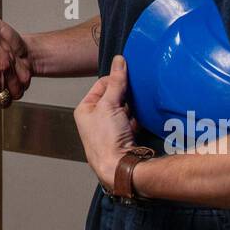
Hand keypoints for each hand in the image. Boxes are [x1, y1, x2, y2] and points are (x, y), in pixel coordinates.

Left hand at [73, 55, 138, 186]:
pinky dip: (139, 116)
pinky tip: (144, 114)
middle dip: (126, 92)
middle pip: (114, 95)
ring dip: (133, 104)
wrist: (119, 168)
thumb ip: (116, 82)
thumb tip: (119, 61)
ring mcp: (110, 128)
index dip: (115, 78)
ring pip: (125, 108)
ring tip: (141, 100)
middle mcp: (95, 119)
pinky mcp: (124, 136)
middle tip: (136, 87)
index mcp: (85, 109)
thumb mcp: (109, 105)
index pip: (101, 84)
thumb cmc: (106, 141)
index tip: (128, 74)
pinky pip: (133, 120)